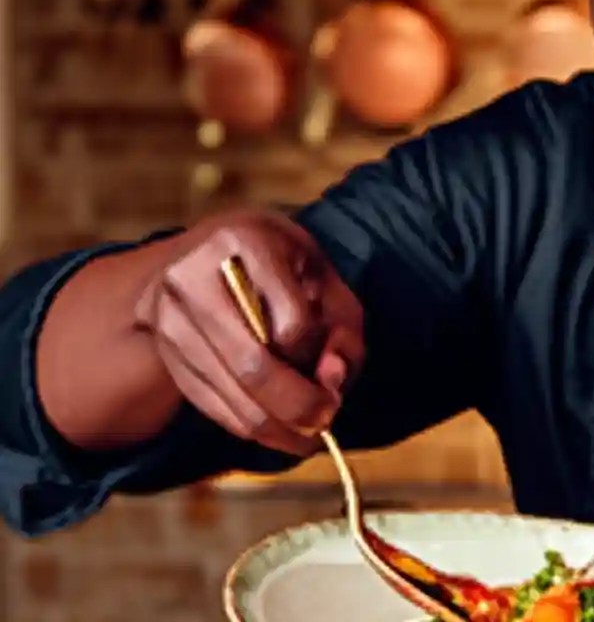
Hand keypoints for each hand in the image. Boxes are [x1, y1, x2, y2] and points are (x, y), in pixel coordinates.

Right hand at [133, 210, 364, 455]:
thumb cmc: (282, 264)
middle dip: (297, 407)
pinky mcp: (162, 348)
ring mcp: (168, 315)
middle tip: (325, 423)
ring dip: (274, 428)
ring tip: (306, 437)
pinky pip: (207, 403)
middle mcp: (194, 277)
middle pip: (252, 366)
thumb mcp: (327, 280)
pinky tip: (274, 431)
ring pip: (228, 393)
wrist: (212, 250)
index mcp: (245, 244)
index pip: (291, 323)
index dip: (317, 357)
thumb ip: (343, 329)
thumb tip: (332, 382)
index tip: (332, 371)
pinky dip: (245, 425)